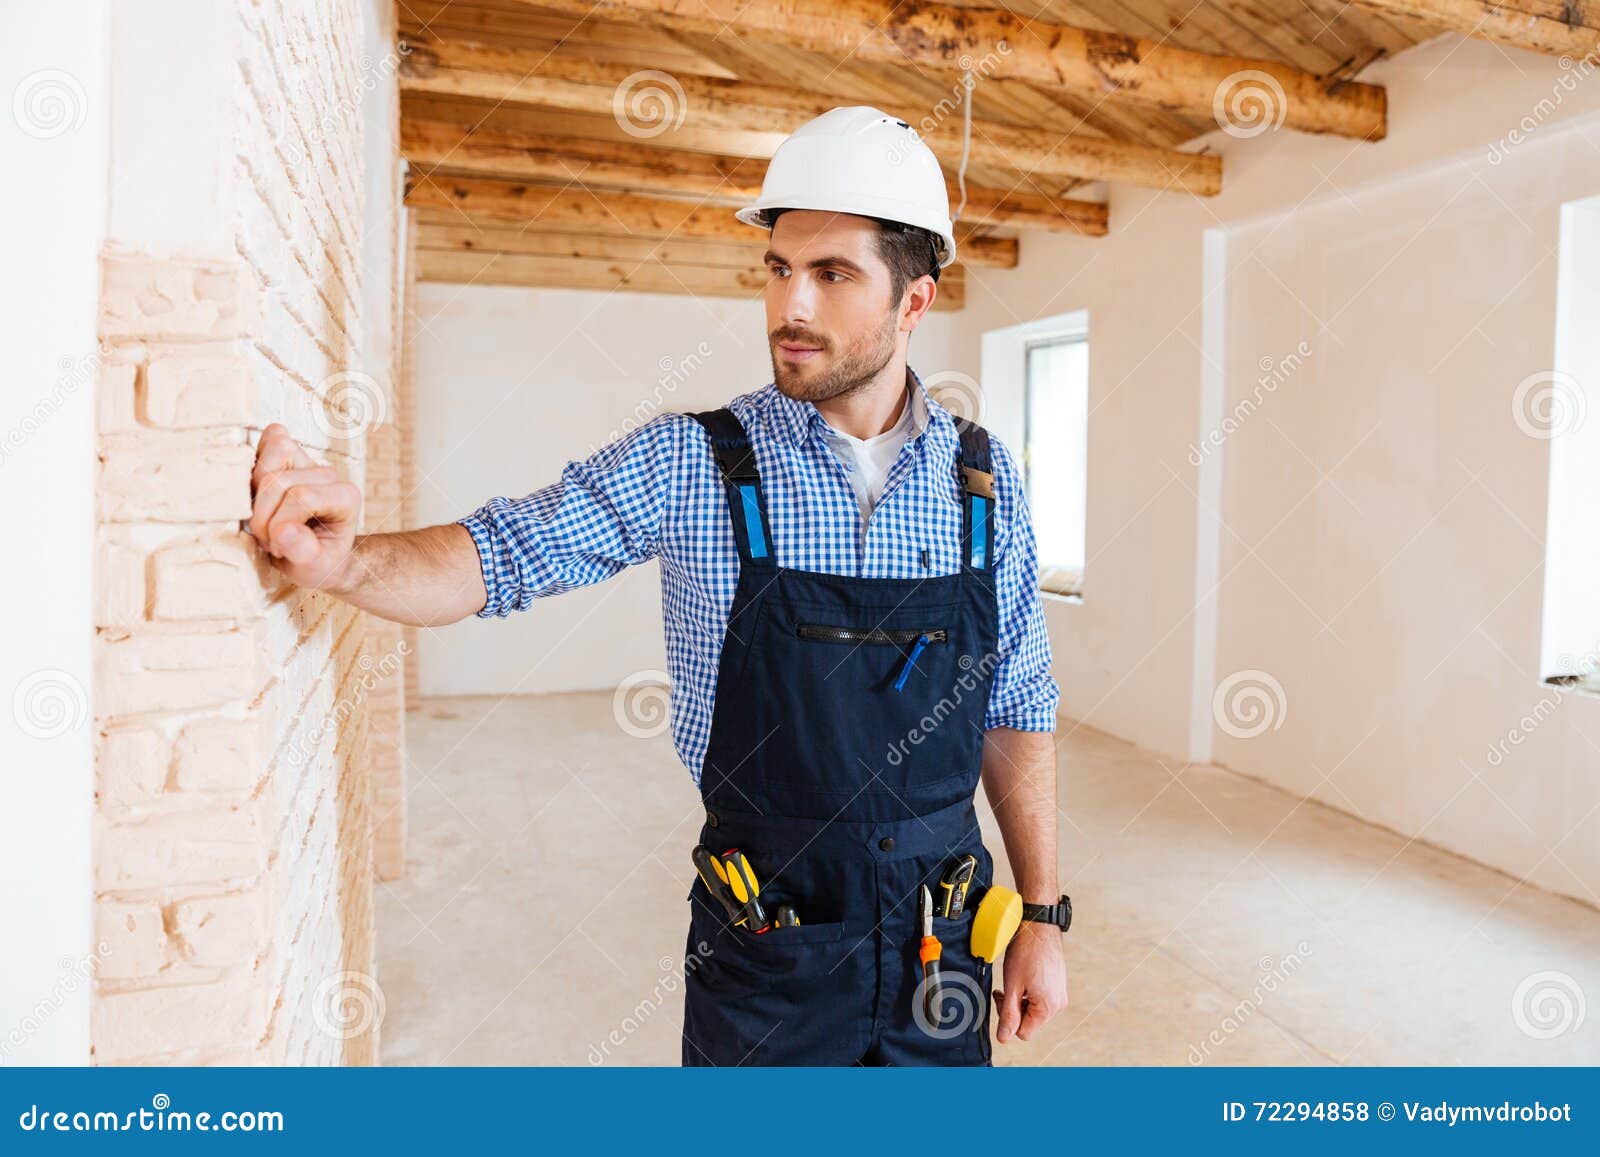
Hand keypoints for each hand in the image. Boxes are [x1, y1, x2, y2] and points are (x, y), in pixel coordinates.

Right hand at [248, 423, 361, 591]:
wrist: (314, 556)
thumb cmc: (318, 561)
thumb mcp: (316, 570)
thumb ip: (304, 553)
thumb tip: (284, 532)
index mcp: (345, 497)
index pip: (302, 497)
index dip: (280, 525)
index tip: (280, 547)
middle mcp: (328, 475)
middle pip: (278, 479)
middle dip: (263, 515)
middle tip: (270, 539)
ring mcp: (307, 461)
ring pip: (271, 453)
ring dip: (254, 493)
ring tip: (263, 520)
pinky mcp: (285, 455)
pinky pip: (264, 441)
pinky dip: (252, 468)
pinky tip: (256, 498)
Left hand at [993, 920, 1066, 1043]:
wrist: (1039, 926)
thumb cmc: (1025, 952)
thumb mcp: (1012, 985)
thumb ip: (1008, 1014)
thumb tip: (1003, 1039)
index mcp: (1048, 1007)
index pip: (1024, 1033)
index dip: (1008, 1020)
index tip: (1002, 999)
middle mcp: (1058, 1004)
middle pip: (1030, 1022)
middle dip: (1014, 1009)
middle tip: (1004, 990)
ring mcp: (1060, 995)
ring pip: (1034, 1011)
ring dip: (1021, 1001)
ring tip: (1014, 983)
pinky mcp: (1058, 986)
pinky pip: (1041, 1000)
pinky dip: (1029, 994)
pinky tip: (1023, 979)